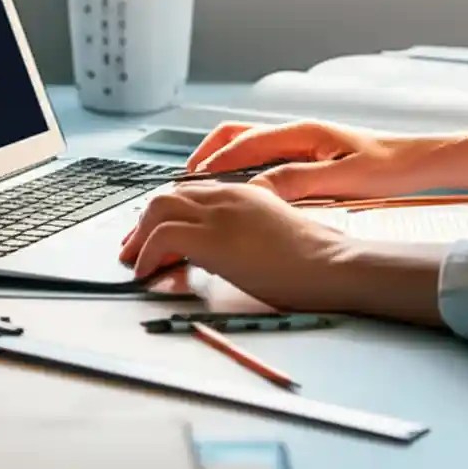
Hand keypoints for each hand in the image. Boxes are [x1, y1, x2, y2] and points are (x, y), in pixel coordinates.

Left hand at [119, 182, 447, 325]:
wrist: (332, 265)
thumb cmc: (320, 260)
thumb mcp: (282, 234)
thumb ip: (252, 233)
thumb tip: (230, 254)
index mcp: (247, 193)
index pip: (192, 193)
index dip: (169, 214)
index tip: (157, 236)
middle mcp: (229, 196)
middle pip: (167, 195)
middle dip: (144, 222)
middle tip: (135, 248)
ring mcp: (219, 214)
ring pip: (157, 208)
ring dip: (138, 236)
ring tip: (135, 262)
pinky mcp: (212, 238)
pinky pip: (160, 237)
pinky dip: (145, 255)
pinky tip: (146, 274)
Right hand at [185, 121, 440, 201]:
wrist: (422, 162)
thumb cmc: (390, 167)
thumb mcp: (344, 179)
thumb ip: (299, 181)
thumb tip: (258, 188)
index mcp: (303, 132)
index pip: (244, 143)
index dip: (214, 164)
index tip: (191, 184)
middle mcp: (298, 132)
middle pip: (237, 135)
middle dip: (207, 156)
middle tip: (186, 184)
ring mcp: (302, 142)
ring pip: (248, 145)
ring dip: (223, 162)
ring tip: (203, 188)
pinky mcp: (310, 155)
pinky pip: (265, 157)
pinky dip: (243, 169)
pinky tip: (240, 191)